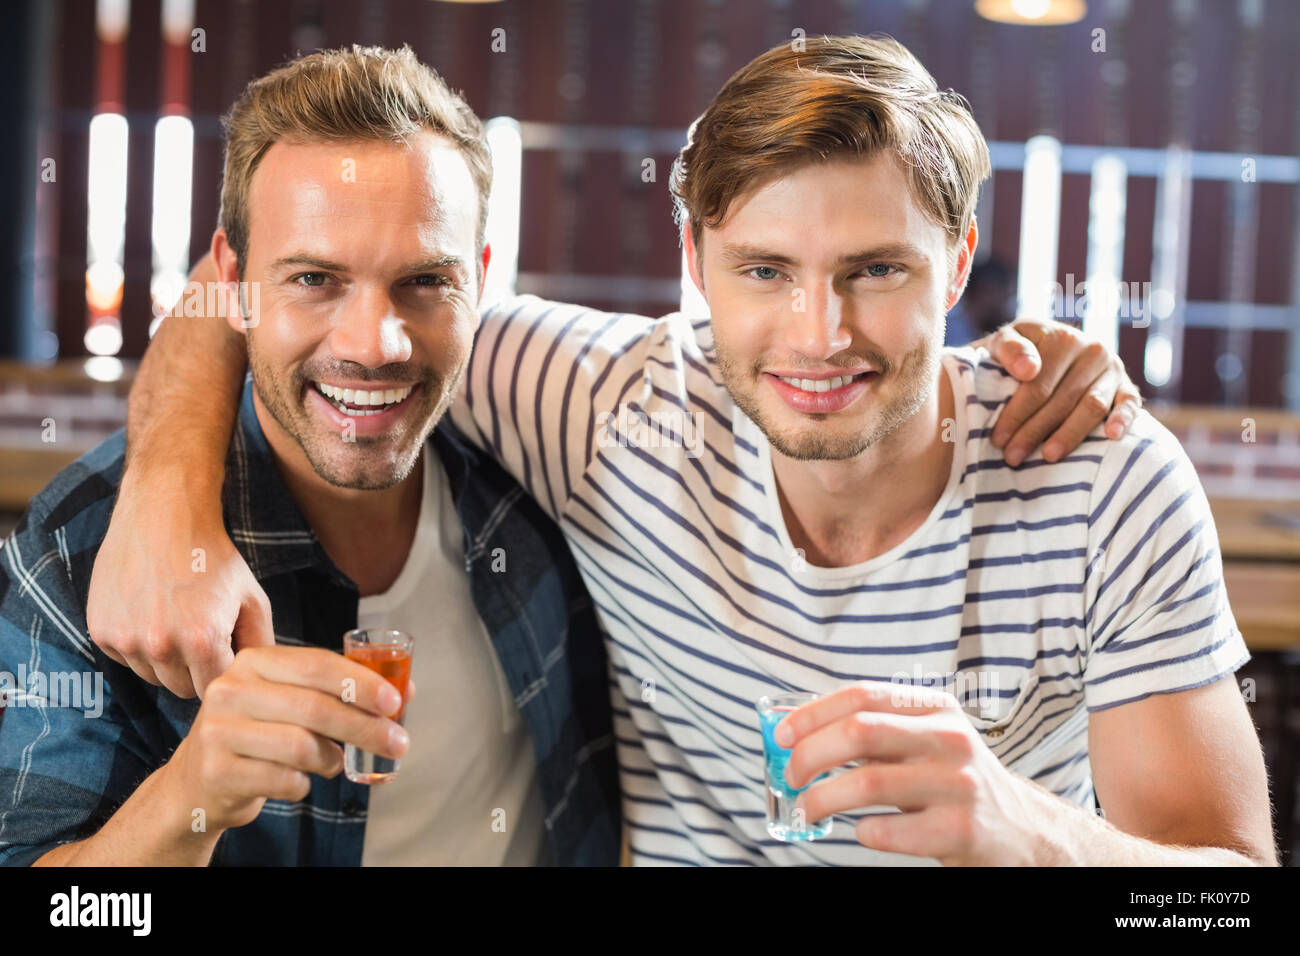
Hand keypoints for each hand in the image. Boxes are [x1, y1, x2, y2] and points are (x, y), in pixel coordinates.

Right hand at [87, 474, 273, 698]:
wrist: (162, 514)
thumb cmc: (213, 556)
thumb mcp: (252, 597)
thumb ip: (260, 644)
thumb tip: (260, 682)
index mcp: (202, 640)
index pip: (216, 687)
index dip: (225, 670)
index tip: (227, 650)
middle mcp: (159, 646)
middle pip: (183, 689)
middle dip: (197, 668)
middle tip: (202, 630)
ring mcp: (125, 640)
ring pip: (154, 677)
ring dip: (167, 659)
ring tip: (177, 617)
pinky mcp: (100, 631)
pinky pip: (127, 659)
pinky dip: (139, 645)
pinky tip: (151, 611)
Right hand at [163, 646, 409, 832]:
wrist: (197, 780)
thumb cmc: (259, 733)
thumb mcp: (292, 700)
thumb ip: (343, 692)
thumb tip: (407, 692)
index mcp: (254, 661)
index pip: (318, 664)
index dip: (362, 682)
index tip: (397, 702)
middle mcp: (231, 689)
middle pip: (315, 707)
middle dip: (366, 728)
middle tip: (399, 744)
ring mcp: (218, 730)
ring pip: (302, 746)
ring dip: (332, 760)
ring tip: (334, 763)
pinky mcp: (217, 771)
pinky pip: (285, 780)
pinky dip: (304, 784)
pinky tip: (299, 780)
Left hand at [774, 681, 1046, 865]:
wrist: (1020, 831)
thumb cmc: (952, 782)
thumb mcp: (922, 742)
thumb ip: (869, 731)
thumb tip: (792, 729)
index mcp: (936, 708)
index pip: (862, 695)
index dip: (812, 713)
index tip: (780, 734)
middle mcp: (951, 739)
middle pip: (858, 732)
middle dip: (809, 755)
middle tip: (791, 777)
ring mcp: (958, 785)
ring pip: (866, 783)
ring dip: (821, 798)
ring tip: (807, 809)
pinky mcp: (959, 831)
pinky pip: (885, 830)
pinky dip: (860, 832)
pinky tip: (864, 830)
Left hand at [977, 319, 1142, 466]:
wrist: (1043, 348)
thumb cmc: (1016, 354)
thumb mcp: (1002, 342)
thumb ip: (1008, 349)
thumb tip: (1027, 370)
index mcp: (1060, 338)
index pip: (1038, 385)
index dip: (1017, 414)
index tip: (998, 439)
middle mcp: (1090, 349)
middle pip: (1062, 399)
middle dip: (1035, 432)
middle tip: (1013, 457)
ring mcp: (1111, 368)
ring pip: (1092, 406)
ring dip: (1070, 434)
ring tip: (1048, 457)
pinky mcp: (1127, 385)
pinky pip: (1130, 402)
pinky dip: (1124, 418)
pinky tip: (1111, 436)